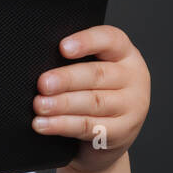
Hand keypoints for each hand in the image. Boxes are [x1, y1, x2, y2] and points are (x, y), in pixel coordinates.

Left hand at [31, 25, 150, 172]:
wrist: (109, 133)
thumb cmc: (93, 90)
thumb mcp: (89, 70)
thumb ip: (72, 61)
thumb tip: (38, 60)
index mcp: (124, 54)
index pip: (110, 39)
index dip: (87, 41)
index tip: (63, 47)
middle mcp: (133, 77)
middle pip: (97, 74)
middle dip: (66, 79)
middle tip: (43, 84)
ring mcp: (132, 105)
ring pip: (93, 102)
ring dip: (62, 104)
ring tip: (39, 105)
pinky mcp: (123, 130)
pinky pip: (89, 126)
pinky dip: (63, 125)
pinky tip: (44, 124)